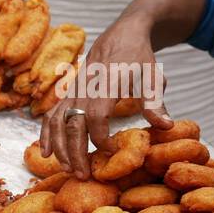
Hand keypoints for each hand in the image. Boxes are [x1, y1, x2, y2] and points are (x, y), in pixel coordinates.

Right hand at [40, 14, 173, 178]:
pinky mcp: (66, 94)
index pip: (96, 116)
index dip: (100, 137)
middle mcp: (84, 89)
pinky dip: (46, 135)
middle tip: (84, 176)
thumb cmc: (139, 58)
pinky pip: (50, 116)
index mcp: (106, 84)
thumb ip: (155, 103)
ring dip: (60, 147)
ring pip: (58, 123)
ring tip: (66, 169)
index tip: (111, 152)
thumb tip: (166, 126)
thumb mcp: (152, 77)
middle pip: (73, 124)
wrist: (120, 37)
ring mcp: (72, 92)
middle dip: (76, 152)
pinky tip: (47, 154)